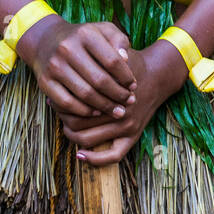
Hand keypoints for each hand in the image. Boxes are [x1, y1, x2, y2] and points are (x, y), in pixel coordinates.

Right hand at [18, 14, 136, 118]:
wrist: (47, 40)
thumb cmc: (84, 38)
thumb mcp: (103, 30)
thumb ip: (119, 40)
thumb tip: (125, 58)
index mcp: (86, 34)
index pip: (112, 61)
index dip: (126, 77)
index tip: (134, 86)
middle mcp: (67, 48)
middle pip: (99, 80)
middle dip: (118, 95)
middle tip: (129, 102)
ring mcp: (54, 66)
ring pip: (85, 94)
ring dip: (104, 106)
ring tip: (118, 111)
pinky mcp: (44, 82)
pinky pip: (67, 103)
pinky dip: (84, 111)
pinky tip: (96, 112)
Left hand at [60, 43, 185, 165]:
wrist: (159, 74)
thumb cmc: (131, 63)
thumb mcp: (116, 54)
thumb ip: (98, 58)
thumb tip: (72, 62)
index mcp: (112, 92)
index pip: (76, 103)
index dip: (62, 101)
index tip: (54, 97)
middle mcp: (118, 112)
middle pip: (78, 123)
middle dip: (64, 117)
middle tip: (57, 111)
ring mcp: (127, 126)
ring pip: (88, 138)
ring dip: (73, 135)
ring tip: (66, 125)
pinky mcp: (133, 135)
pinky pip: (113, 156)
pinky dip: (95, 159)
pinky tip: (80, 155)